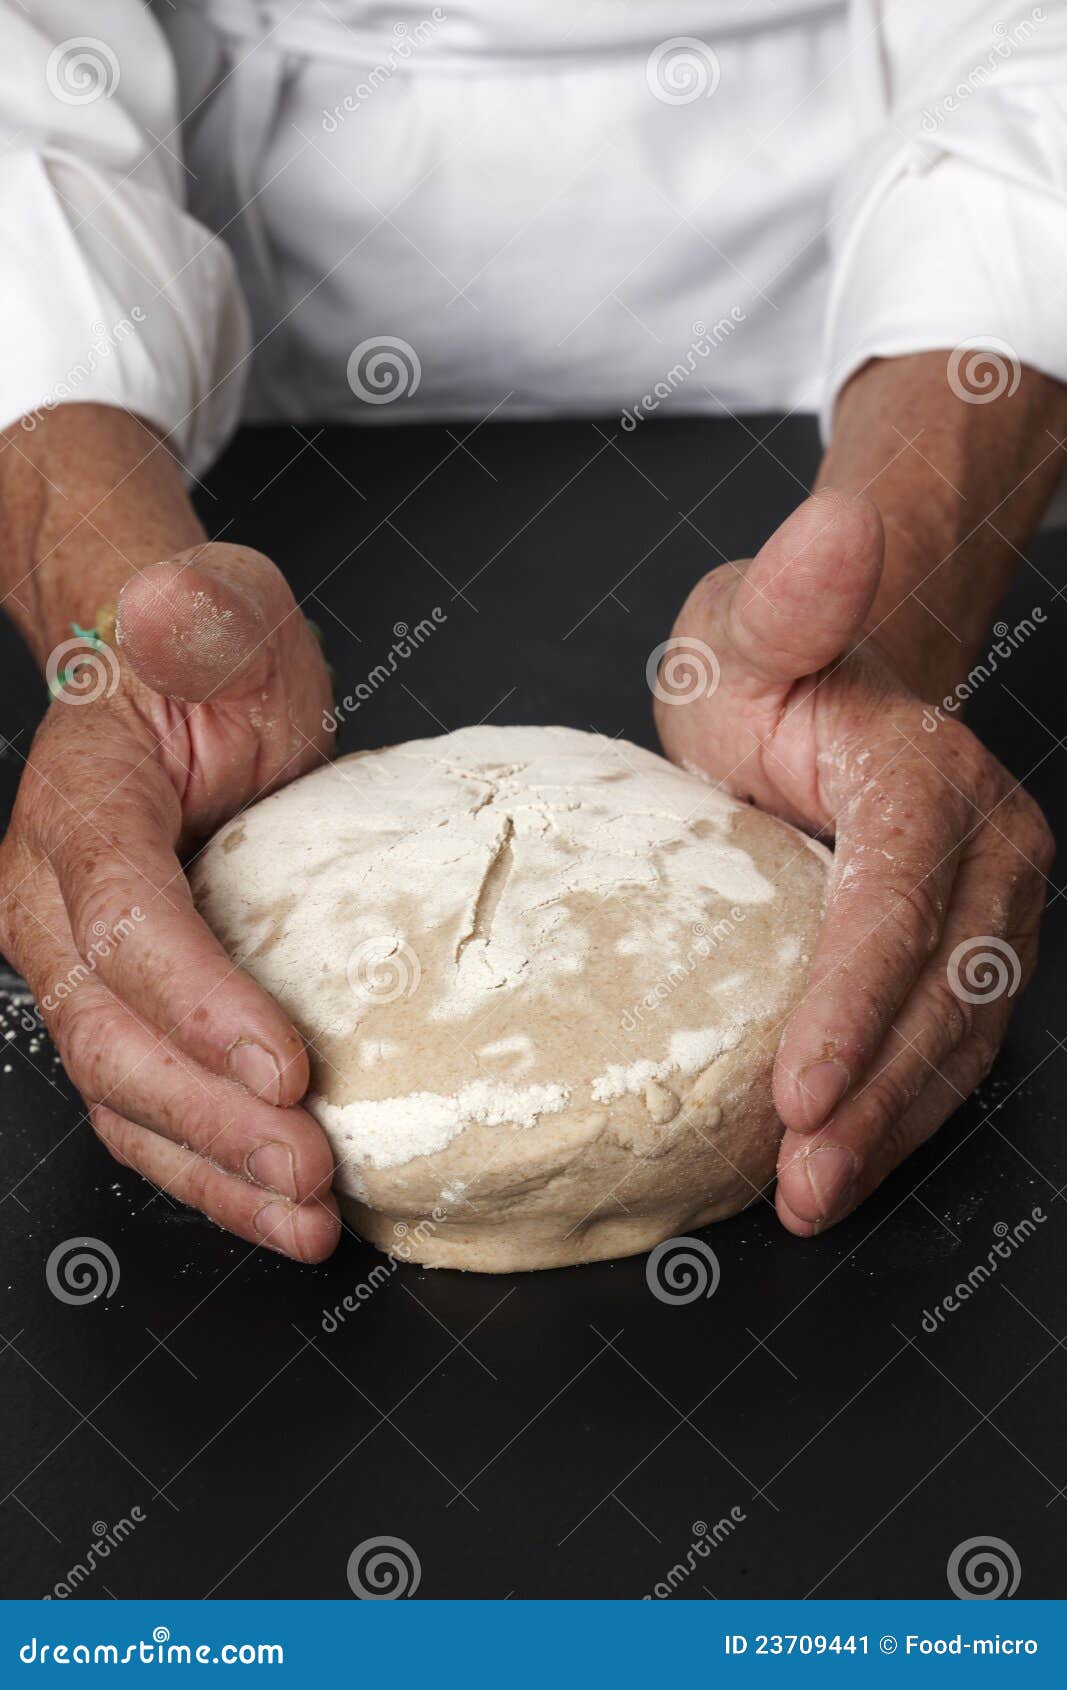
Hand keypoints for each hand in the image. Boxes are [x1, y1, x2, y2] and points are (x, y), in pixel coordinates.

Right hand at [0, 543, 341, 1260]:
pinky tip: (278, 1206)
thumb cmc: (202, 648)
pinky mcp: (126, 1003)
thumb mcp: (217, 607)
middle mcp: (52, 902)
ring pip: (124, 1094)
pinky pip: (151, 1102)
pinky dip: (210, 1165)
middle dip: (212, 1118)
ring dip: (214, 1172)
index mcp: (78, 811)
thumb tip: (184, 619)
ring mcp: (79, 965)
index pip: (122, 922)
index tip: (287, 1067)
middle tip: (311, 1172)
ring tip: (308, 1220)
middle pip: (114, 1035)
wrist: (172, 683)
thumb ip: (196, 614)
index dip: (198, 1003)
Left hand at [656, 491, 1053, 1234]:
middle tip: (798, 1189)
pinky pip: (947, 1037)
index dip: (849, 1009)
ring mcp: (993, 900)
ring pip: (956, 1035)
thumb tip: (840, 529)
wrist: (834, 681)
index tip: (797, 1094)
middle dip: (873, 1103)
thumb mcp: (751, 630)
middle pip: (939, 995)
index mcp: (923, 777)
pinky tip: (846, 1156)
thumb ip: (793, 598)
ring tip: (812, 1199)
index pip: (892, 911)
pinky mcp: (974, 940)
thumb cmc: (774, 666)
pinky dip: (900, 1105)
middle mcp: (986, 844)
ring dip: (892, 1126)